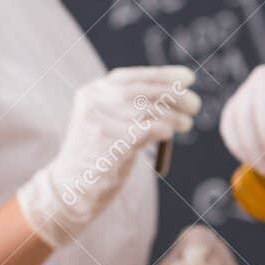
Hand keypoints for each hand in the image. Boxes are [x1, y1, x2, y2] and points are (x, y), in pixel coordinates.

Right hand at [18, 66, 199, 249]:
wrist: (70, 189)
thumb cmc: (97, 155)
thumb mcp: (107, 121)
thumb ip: (129, 105)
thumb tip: (176, 92)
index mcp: (92, 93)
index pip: (131, 76)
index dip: (162, 75)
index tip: (188, 78)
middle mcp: (94, 103)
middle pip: (143, 91)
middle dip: (174, 95)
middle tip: (194, 105)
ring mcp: (100, 123)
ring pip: (149, 110)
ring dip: (174, 116)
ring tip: (186, 124)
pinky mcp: (111, 144)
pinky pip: (149, 129)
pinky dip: (164, 130)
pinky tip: (167, 135)